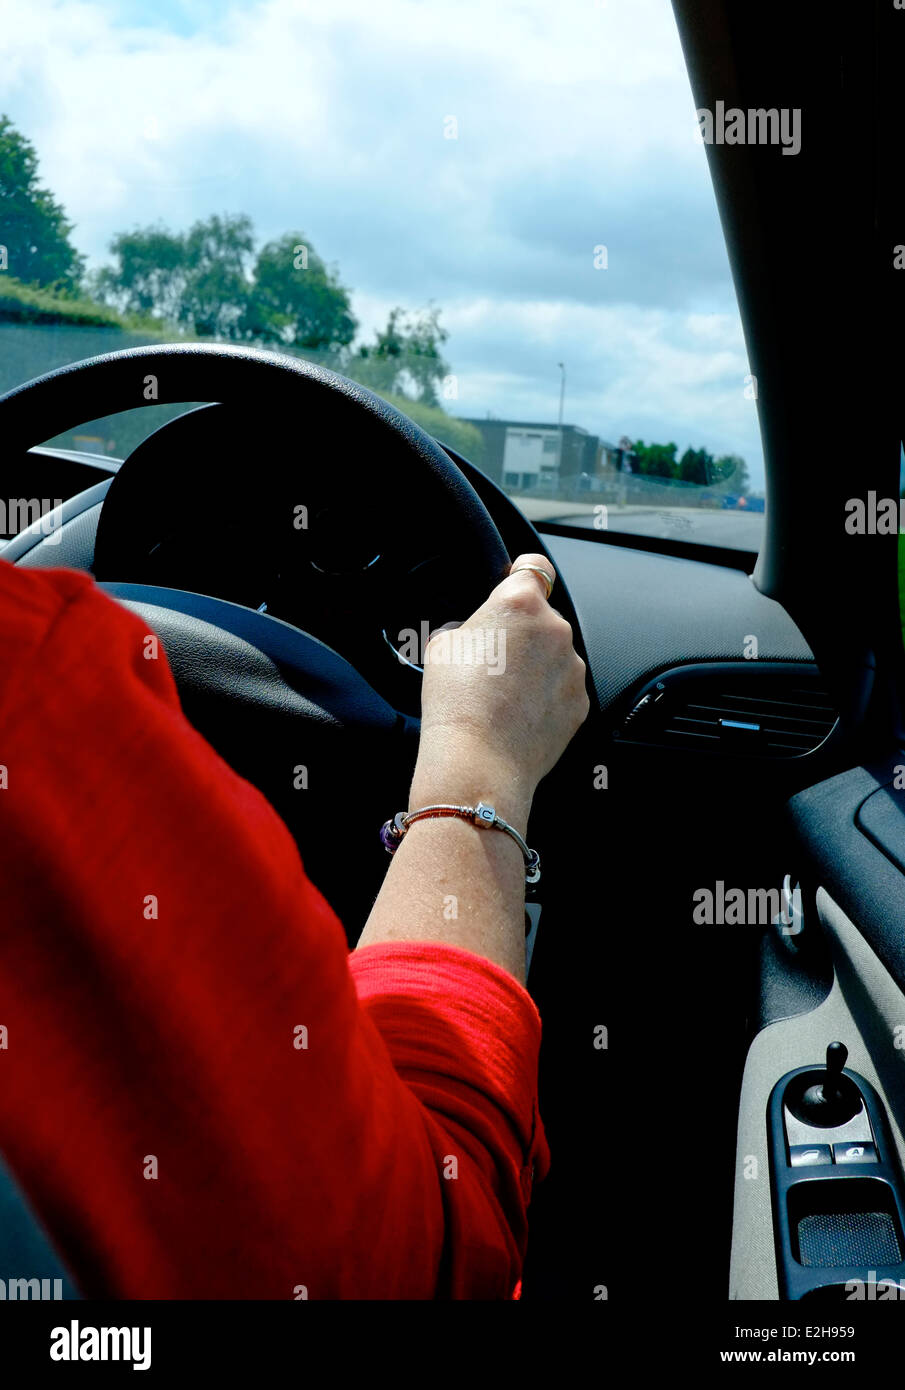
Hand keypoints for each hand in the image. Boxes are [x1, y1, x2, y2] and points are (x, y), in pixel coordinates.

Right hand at [411, 553, 589, 830]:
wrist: (478, 759)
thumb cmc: (457, 702)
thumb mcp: (442, 645)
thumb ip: (469, 625)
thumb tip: (474, 633)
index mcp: (520, 603)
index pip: (535, 567)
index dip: (523, 573)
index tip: (517, 581)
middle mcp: (555, 629)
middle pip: (541, 618)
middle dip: (521, 634)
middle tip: (491, 662)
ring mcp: (572, 667)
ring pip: (553, 656)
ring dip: (535, 667)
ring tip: (502, 695)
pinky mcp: (579, 702)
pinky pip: (562, 689)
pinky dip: (545, 697)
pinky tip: (517, 714)